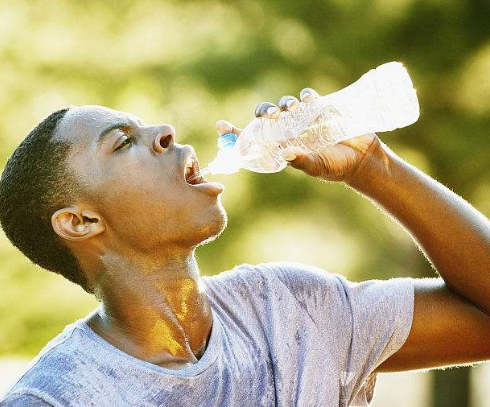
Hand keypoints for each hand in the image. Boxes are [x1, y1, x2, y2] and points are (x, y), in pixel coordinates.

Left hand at [216, 88, 379, 182]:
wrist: (363, 159)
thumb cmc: (336, 167)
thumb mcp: (318, 167)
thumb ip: (302, 161)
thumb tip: (286, 153)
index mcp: (282, 146)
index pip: (254, 138)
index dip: (236, 132)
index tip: (220, 125)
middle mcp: (289, 131)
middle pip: (266, 117)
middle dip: (263, 113)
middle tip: (268, 116)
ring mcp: (304, 119)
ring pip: (284, 105)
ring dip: (283, 104)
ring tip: (290, 108)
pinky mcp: (320, 109)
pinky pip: (308, 98)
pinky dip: (305, 96)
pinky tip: (307, 100)